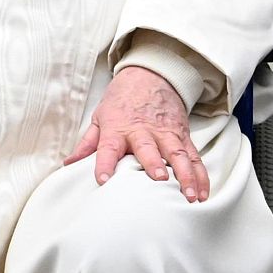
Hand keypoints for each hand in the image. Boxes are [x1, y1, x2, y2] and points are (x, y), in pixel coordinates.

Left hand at [64, 65, 208, 201]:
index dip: (103, 163)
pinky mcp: (183, 137)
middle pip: (148, 148)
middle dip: (153, 163)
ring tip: (190, 195)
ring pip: (178, 155)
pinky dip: (201, 176)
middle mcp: (142, 131)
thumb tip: (69, 165)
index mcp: (117, 128)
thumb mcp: (99, 118)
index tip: (102, 179)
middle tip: (158, 179)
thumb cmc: (121, 102)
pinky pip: (195, 158)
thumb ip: (87, 144)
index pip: (106, 147)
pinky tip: (204, 192)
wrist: (149, 77)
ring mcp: (166, 134)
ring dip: (186, 175)